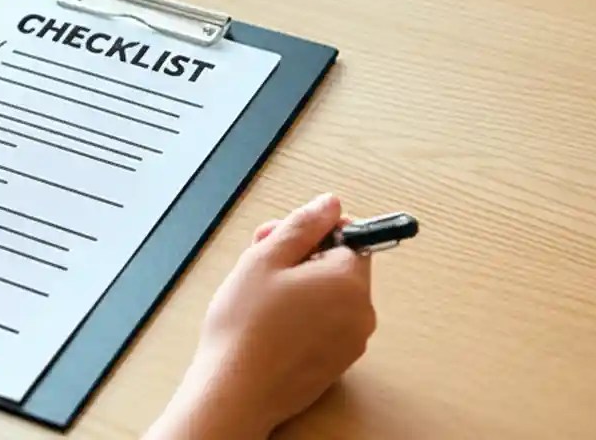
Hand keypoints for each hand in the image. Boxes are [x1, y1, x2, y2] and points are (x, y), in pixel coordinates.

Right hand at [145, 195, 374, 439]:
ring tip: (259, 295)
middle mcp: (360, 313)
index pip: (350, 236)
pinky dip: (303, 316)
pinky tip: (269, 322)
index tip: (284, 237)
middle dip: (303, 257)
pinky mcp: (336, 364)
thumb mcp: (265, 258)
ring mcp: (351, 343)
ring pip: (331, 296)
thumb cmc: (245, 327)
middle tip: (260, 261)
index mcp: (349, 282)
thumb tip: (330, 204)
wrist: (235, 391)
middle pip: (340, 266)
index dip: (314, 231)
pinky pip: (326, 325)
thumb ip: (303, 225)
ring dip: (300, 286)